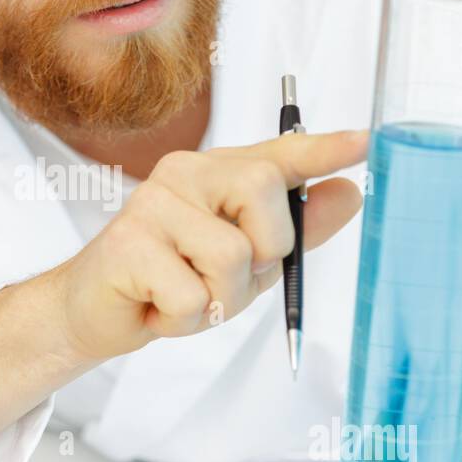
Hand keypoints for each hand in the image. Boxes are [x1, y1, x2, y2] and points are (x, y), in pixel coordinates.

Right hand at [51, 128, 367, 363]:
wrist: (95, 312)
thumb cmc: (173, 281)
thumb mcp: (246, 263)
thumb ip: (295, 231)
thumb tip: (349, 193)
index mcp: (218, 171)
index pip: (281, 153)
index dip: (325, 149)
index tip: (367, 142)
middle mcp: (187, 172)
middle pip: (264, 193)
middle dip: (266, 252)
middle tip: (227, 278)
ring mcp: (154, 202)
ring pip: (232, 255)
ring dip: (221, 299)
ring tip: (188, 296)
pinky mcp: (129, 242)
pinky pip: (193, 294)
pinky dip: (185, 320)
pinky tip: (158, 308)